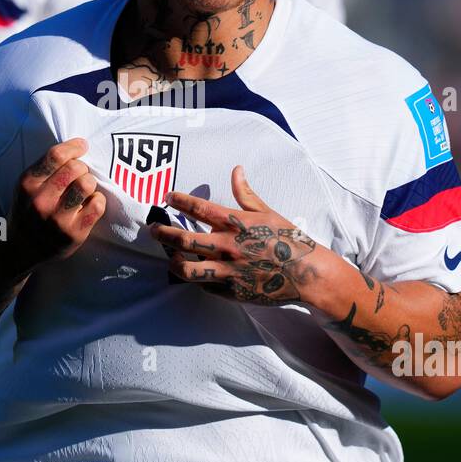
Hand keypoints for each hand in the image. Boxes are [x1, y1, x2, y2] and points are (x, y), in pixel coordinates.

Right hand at [4, 138, 105, 271]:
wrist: (21, 248)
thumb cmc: (28, 209)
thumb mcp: (27, 185)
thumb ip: (46, 168)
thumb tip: (79, 147)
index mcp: (28, 184)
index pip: (56, 155)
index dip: (74, 146)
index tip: (82, 146)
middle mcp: (41, 201)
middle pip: (76, 168)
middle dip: (81, 168)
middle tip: (78, 175)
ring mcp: (58, 219)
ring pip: (87, 184)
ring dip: (89, 183)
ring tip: (83, 190)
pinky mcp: (74, 233)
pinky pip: (98, 204)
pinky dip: (97, 201)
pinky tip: (88, 205)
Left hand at [149, 166, 322, 304]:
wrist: (307, 273)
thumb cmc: (288, 239)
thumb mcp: (267, 212)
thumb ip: (245, 194)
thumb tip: (236, 170)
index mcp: (235, 223)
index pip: (198, 208)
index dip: (179, 201)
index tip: (168, 198)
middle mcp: (227, 246)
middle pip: (182, 239)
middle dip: (162, 233)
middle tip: (153, 230)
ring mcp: (227, 270)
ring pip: (186, 269)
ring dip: (173, 261)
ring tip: (169, 256)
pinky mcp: (231, 291)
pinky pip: (205, 286)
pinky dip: (198, 278)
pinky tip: (196, 271)